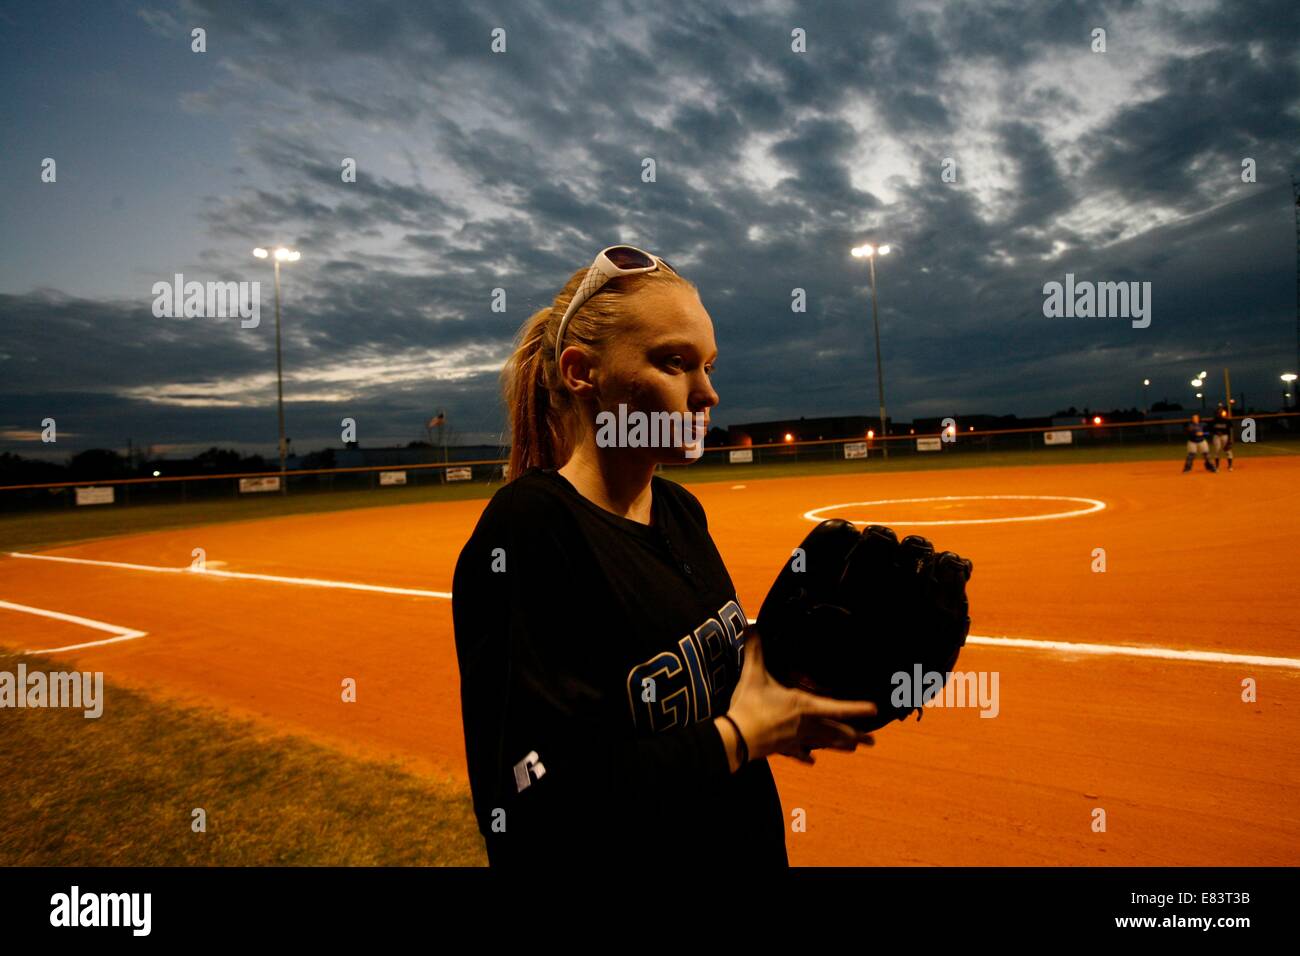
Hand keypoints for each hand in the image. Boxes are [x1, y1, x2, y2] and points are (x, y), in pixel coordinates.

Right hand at [722, 624, 876, 765]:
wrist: (737, 737)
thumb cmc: (750, 705)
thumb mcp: (753, 674)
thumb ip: (755, 649)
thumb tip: (751, 626)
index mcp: (804, 705)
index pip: (837, 707)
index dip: (856, 708)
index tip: (875, 710)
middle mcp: (805, 724)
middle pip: (836, 731)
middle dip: (855, 735)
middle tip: (872, 742)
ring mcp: (795, 739)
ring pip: (823, 743)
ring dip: (839, 745)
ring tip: (853, 749)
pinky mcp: (783, 749)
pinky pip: (798, 753)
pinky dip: (806, 756)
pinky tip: (812, 761)